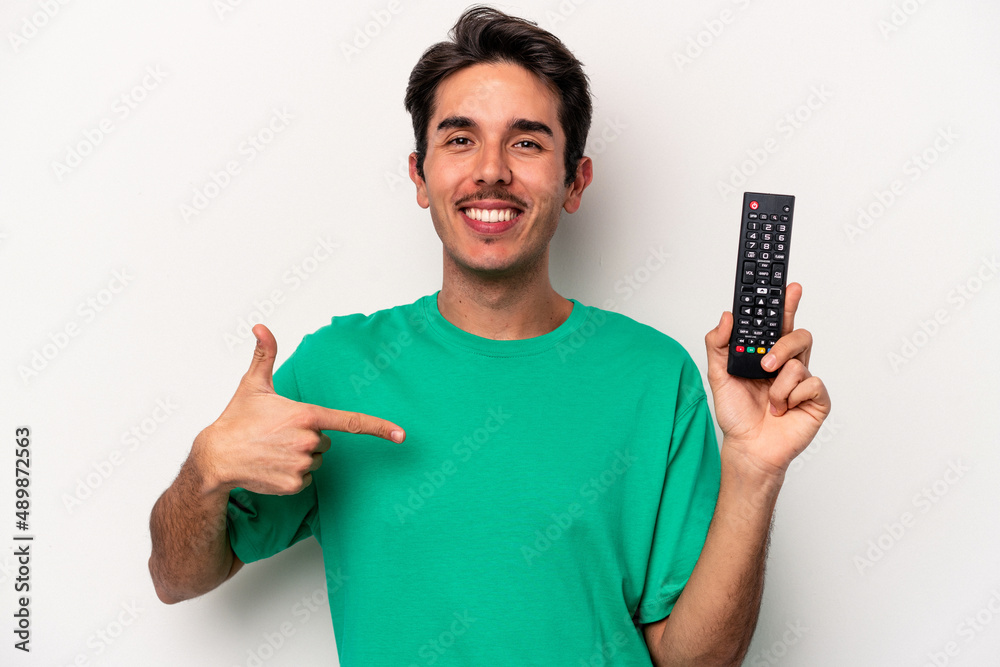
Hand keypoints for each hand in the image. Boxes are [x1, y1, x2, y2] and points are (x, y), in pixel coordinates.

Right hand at [192, 324, 405, 495]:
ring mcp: (301, 465)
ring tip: (274, 449)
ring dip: (301, 456)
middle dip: (309, 437)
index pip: (350, 422)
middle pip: (326, 441)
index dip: (379, 427)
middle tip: (280, 434)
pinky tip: (272, 465)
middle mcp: (308, 441)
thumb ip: (265, 354)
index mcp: (305, 415)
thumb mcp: (253, 385)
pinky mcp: (293, 485)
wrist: (216, 458)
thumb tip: (261, 326)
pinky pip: (306, 479)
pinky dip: (292, 474)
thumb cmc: (236, 420)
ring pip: (316, 460)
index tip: (401, 435)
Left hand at [704, 283, 830, 479]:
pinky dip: (791, 398)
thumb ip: (718, 344)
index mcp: (767, 356)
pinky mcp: (817, 399)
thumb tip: (727, 316)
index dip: (787, 303)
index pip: (779, 323)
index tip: (789, 286)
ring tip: (770, 401)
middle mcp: (789, 365)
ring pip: (799, 363)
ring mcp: (804, 381)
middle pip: (799, 335)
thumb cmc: (737, 414)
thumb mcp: (718, 375)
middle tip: (766, 364)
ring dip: (778, 385)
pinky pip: (811, 384)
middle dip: (783, 344)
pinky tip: (783, 410)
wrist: (748, 447)